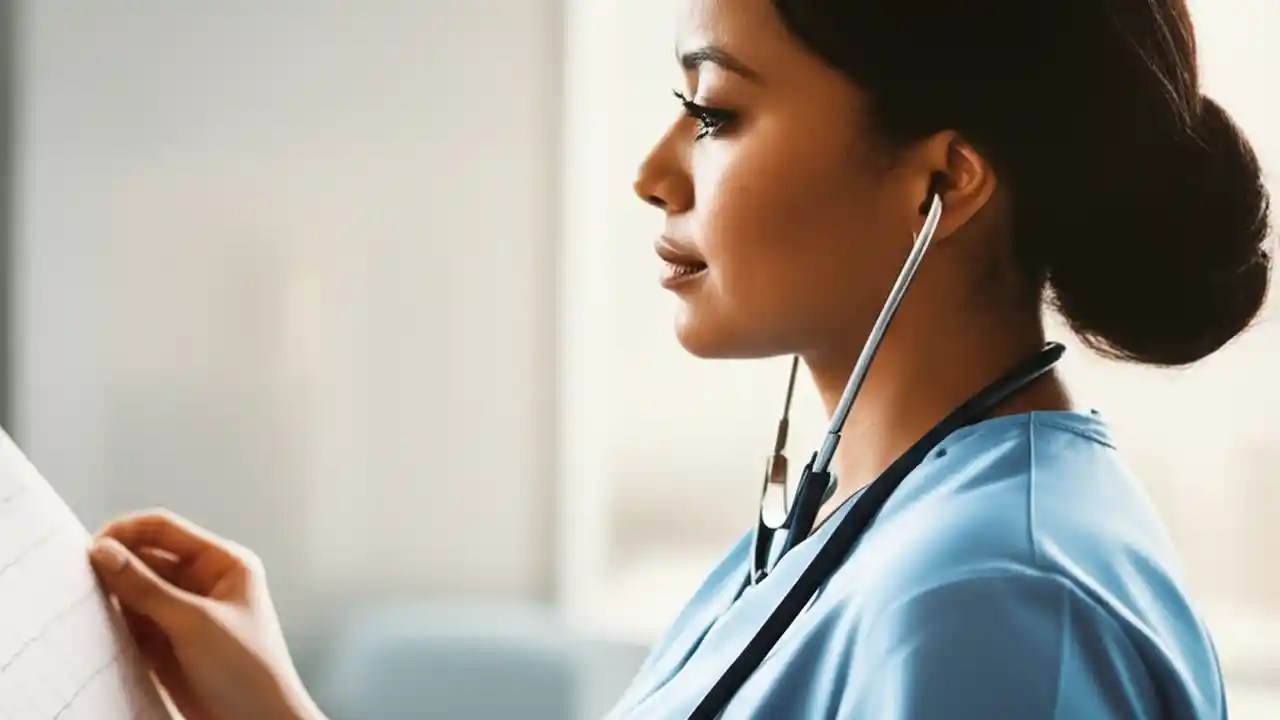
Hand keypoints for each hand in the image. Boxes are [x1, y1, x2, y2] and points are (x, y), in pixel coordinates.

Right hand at [88, 509, 325, 719]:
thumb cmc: (246, 670)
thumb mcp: (193, 623)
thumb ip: (145, 587)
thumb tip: (101, 551)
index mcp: (224, 563)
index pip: (165, 530)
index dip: (126, 532)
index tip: (87, 548)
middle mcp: (205, 582)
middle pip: (147, 558)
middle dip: (114, 566)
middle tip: (76, 580)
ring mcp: (187, 613)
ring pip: (137, 591)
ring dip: (112, 596)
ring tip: (83, 606)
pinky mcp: (171, 643)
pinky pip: (135, 621)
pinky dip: (115, 622)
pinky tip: (95, 628)